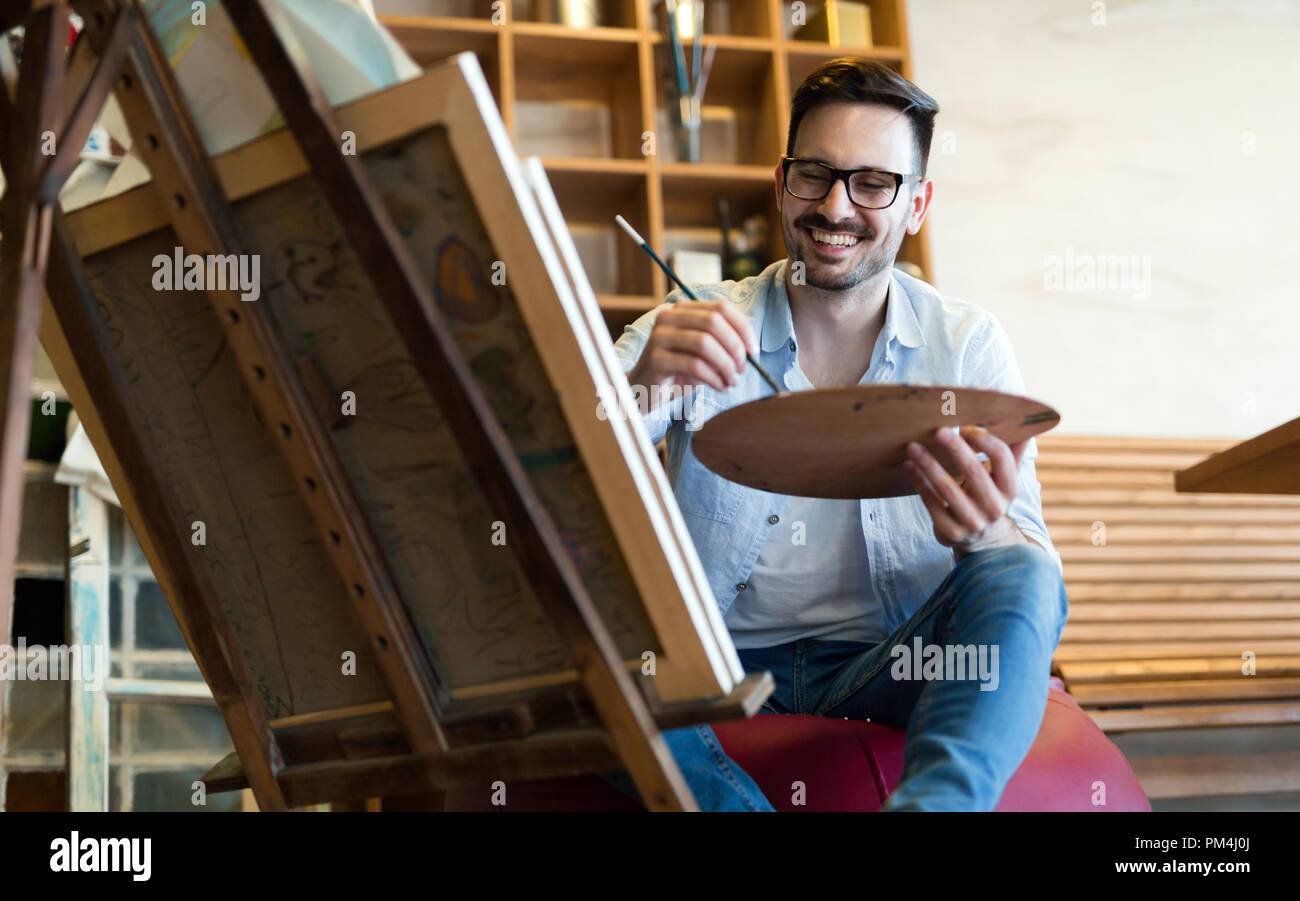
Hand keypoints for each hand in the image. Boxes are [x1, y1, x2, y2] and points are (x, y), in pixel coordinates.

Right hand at [627, 301, 757, 410]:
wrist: (645, 390)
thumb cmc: (678, 371)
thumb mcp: (703, 354)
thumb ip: (722, 344)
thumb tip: (750, 349)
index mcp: (683, 310)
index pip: (721, 308)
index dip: (742, 328)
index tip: (753, 351)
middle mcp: (668, 317)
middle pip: (713, 322)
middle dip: (734, 346)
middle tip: (743, 368)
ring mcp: (659, 336)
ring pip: (704, 343)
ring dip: (725, 364)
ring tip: (732, 381)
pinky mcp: (656, 359)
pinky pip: (693, 365)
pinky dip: (713, 378)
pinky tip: (720, 387)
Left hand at [902, 425, 1028, 557]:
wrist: (982, 540)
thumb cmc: (990, 497)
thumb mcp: (1005, 480)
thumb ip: (1012, 452)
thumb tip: (1022, 421)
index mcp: (1010, 488)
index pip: (1001, 458)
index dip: (984, 440)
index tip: (964, 428)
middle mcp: (994, 506)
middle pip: (974, 471)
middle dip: (955, 448)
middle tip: (938, 431)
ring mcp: (972, 521)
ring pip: (948, 488)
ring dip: (929, 465)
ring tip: (913, 447)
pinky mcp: (950, 531)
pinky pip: (931, 503)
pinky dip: (919, 482)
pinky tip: (909, 466)